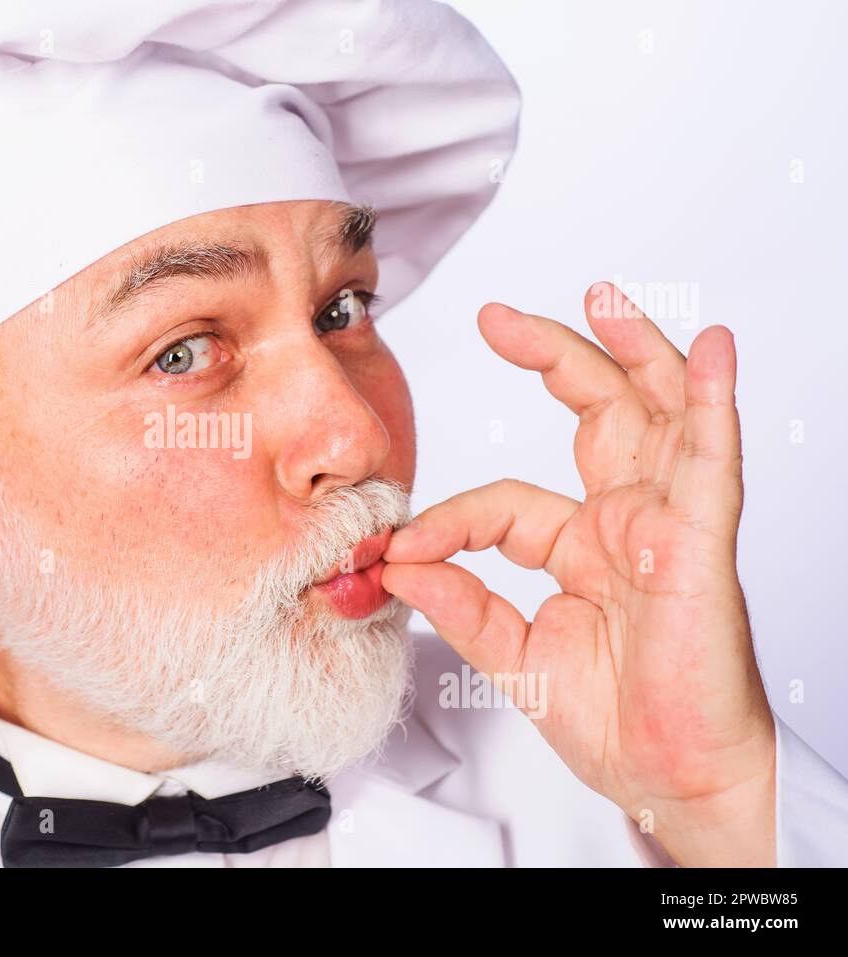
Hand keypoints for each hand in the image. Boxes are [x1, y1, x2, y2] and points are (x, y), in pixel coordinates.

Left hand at [382, 283, 776, 866]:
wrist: (670, 783)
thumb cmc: (616, 722)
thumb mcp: (514, 656)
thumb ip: (460, 605)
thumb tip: (396, 565)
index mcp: (583, 545)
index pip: (504, 500)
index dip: (448, 519)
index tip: (397, 550)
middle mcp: (628, 522)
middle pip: (600, 413)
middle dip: (554, 356)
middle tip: (499, 318)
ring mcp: (669, 526)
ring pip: (659, 415)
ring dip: (634, 350)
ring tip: (603, 296)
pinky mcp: (702, 546)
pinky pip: (712, 464)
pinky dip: (710, 404)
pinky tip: (708, 353)